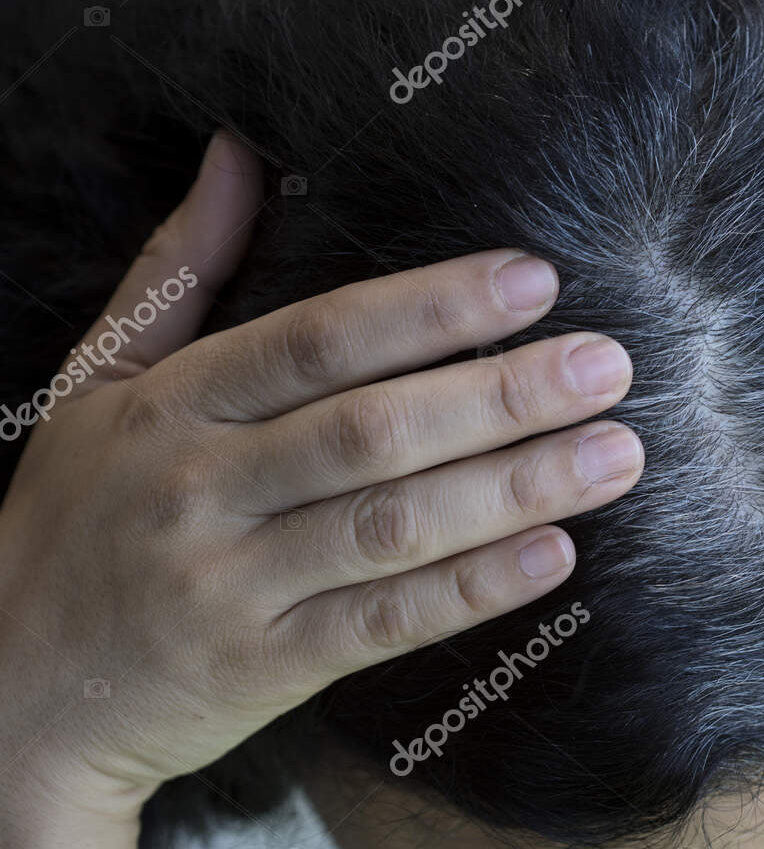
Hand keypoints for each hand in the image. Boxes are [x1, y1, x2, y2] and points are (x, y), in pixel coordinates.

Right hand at [0, 132, 642, 819]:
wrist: (12, 694)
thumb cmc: (72, 520)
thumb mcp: (99, 385)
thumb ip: (177, 272)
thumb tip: (237, 155)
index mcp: (170, 405)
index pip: (317, 340)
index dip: (431, 307)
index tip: (534, 281)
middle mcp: (199, 487)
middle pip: (373, 429)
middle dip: (503, 394)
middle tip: (611, 366)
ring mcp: (229, 584)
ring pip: (392, 524)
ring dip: (515, 486)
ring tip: (618, 454)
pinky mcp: (260, 668)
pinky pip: (381, 623)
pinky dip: (471, 590)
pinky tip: (556, 554)